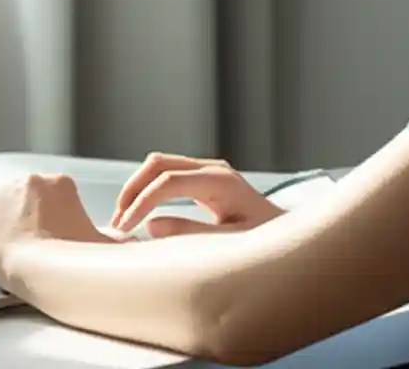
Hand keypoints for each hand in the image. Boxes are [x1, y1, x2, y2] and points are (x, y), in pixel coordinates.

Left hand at [0, 173, 119, 290]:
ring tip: (6, 258)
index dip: (49, 223)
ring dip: (1, 232)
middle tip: (27, 251)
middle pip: (23, 203)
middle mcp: (28, 181)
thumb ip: (119, 238)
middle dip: (25, 225)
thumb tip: (135, 242)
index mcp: (60, 184)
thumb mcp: (107, 244)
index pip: (51, 199)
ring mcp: (1, 194)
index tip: (49, 241)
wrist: (43, 269)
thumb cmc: (74, 259)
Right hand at [111, 152, 284, 237]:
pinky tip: (140, 213)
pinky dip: (148, 190)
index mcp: (221, 182)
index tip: (125, 228)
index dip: (142, 202)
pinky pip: (167, 175)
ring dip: (137, 188)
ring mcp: (209, 171)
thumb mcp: (231, 243)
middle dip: (132, 189)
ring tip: (123, 219)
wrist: (292, 241)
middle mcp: (213, 169)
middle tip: (116, 221)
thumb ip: (192, 233)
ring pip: (159, 165)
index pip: (169, 181)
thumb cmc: (267, 244)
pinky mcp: (204, 180)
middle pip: (158, 163)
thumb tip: (151, 225)